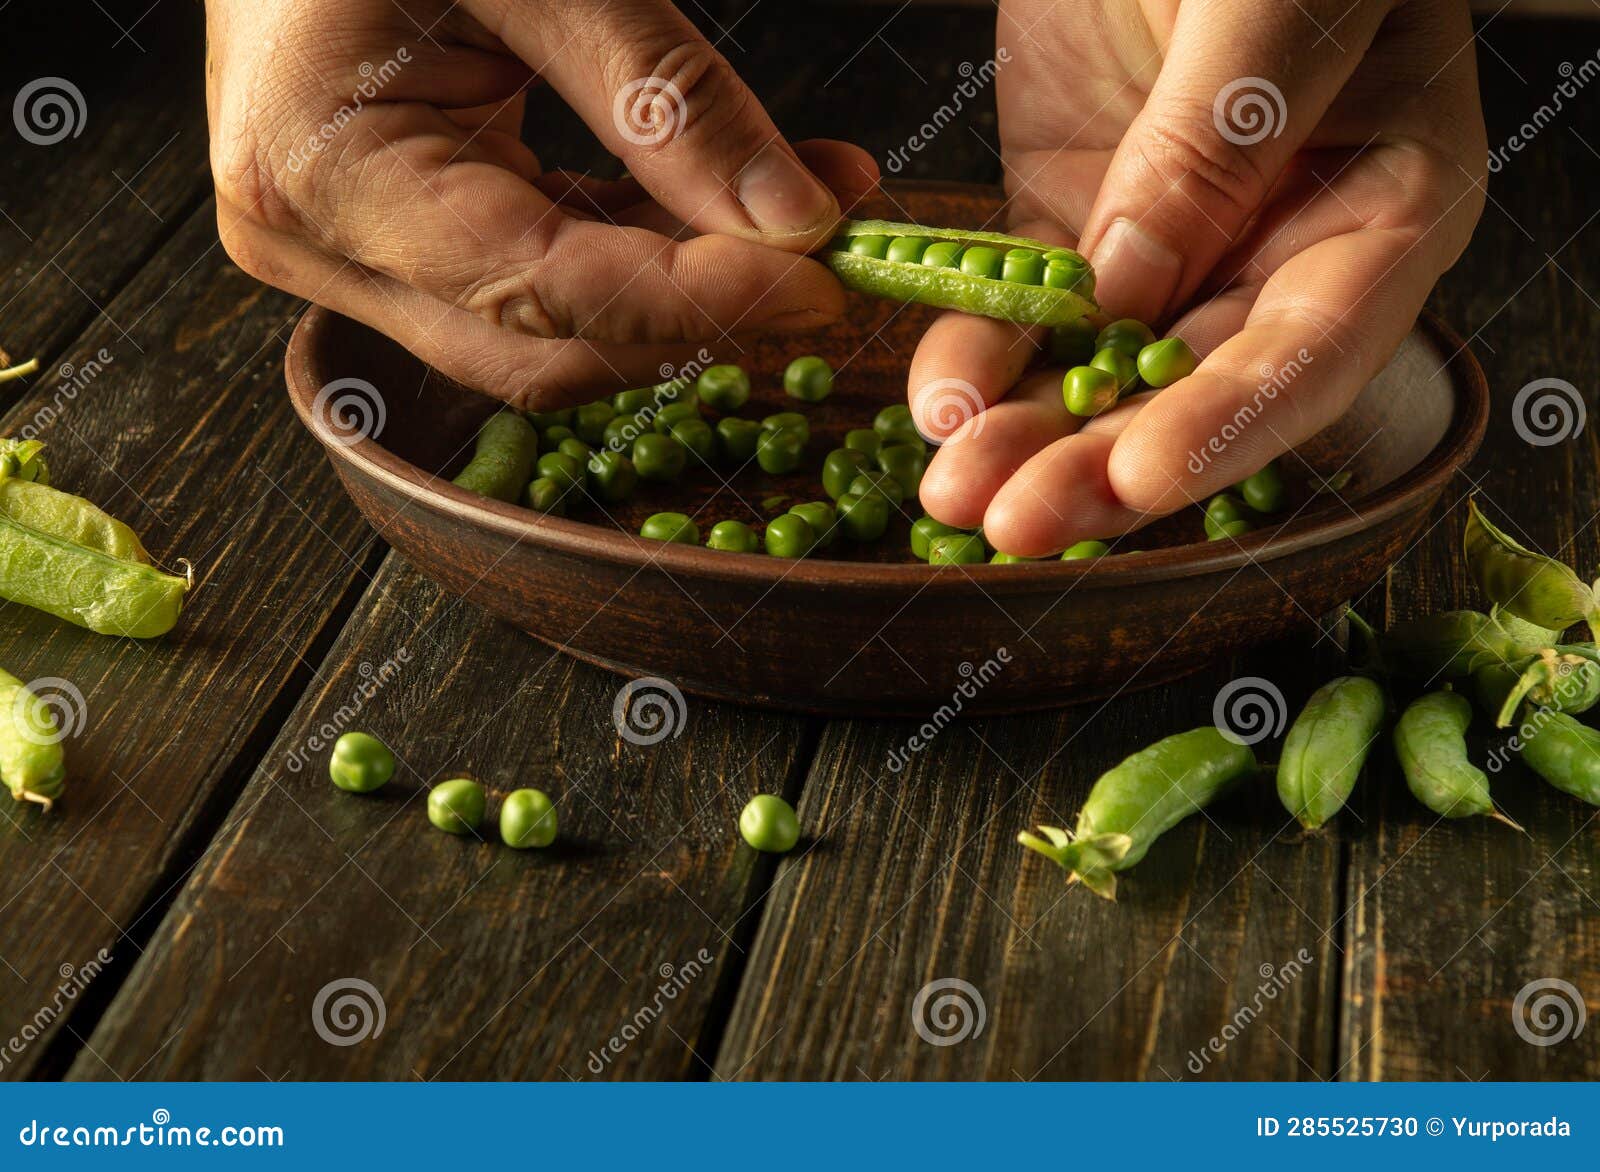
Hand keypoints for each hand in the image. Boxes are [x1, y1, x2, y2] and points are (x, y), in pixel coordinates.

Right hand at [205, 0, 876, 406]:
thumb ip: (664, 95)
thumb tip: (793, 218)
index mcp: (320, 167)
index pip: (542, 293)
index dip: (694, 302)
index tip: (818, 277)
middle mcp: (317, 241)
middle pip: (543, 347)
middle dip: (697, 315)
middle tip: (826, 261)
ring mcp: (346, 248)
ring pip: (546, 332)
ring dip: (681, 290)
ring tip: (798, 210)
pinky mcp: (388, 235)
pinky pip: (529, 282)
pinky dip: (635, 255)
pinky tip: (724, 211)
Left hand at [909, 0, 1485, 554]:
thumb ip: (1220, 140)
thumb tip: (1133, 294)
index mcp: (1386, 203)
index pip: (1312, 348)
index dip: (1227, 426)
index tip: (1140, 481)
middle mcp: (1282, 249)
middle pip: (1193, 391)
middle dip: (1100, 468)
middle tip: (1013, 522)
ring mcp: (1171, 242)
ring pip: (1100, 372)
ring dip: (1026, 438)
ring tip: (954, 492)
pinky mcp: (1076, 216)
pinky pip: (1025, 308)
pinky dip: (980, 355)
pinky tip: (939, 400)